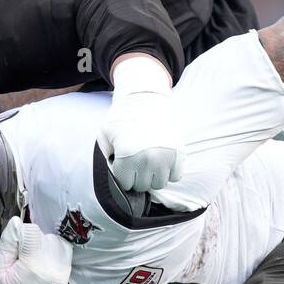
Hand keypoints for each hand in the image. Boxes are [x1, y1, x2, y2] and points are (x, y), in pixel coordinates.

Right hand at [0, 217, 71, 283]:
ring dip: (44, 245)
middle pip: (45, 235)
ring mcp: (62, 273)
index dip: (20, 235)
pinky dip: (53, 252)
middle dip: (33, 241)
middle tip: (22, 257)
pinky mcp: (66, 275)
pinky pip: (63, 251)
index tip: (14, 247)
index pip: (33, 231)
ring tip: (32, 259)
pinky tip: (41, 262)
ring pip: (56, 241)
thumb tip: (17, 222)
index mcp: (34, 267)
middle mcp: (53, 269)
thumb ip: (8, 242)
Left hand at [98, 54, 184, 192]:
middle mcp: (148, 159)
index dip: (123, 175)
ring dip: (154, 176)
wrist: (146, 97)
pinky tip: (162, 161)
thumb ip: (105, 157)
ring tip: (149, 162)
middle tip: (137, 162)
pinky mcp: (179, 153)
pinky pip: (176, 177)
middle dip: (138, 177)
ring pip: (159, 184)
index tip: (124, 164)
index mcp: (127, 156)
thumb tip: (114, 176)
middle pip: (142, 186)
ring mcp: (166, 157)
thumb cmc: (123, 116)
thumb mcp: (104, 134)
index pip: (125, 184)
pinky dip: (170, 172)